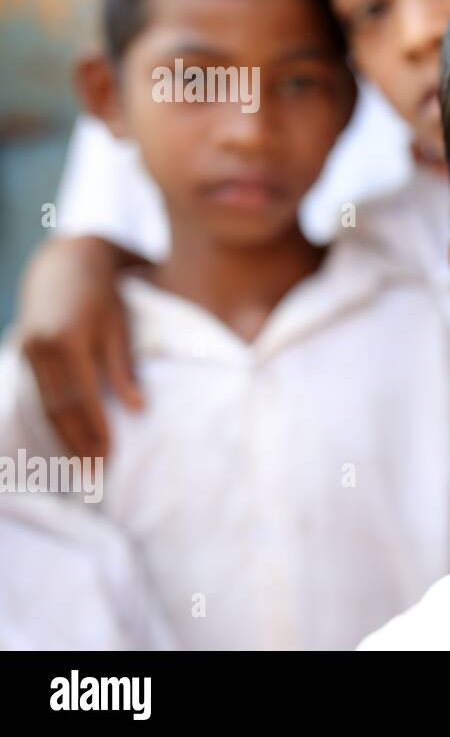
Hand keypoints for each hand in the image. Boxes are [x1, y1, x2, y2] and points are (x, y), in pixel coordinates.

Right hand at [16, 236, 142, 458]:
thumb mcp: (119, 328)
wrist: (65, 264)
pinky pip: (39, 394)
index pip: (84, 397)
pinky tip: (65, 437)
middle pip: (61, 407)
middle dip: (78, 441)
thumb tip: (139, 409)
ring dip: (64, 436)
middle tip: (95, 472)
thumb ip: (125, 370)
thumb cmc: (104, 296)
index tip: (110, 455)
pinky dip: (53, 418)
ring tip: (81, 463)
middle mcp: (44, 349)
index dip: (96, 429)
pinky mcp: (23, 353)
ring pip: (46, 404)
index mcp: (70, 342)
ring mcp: (29, 351)